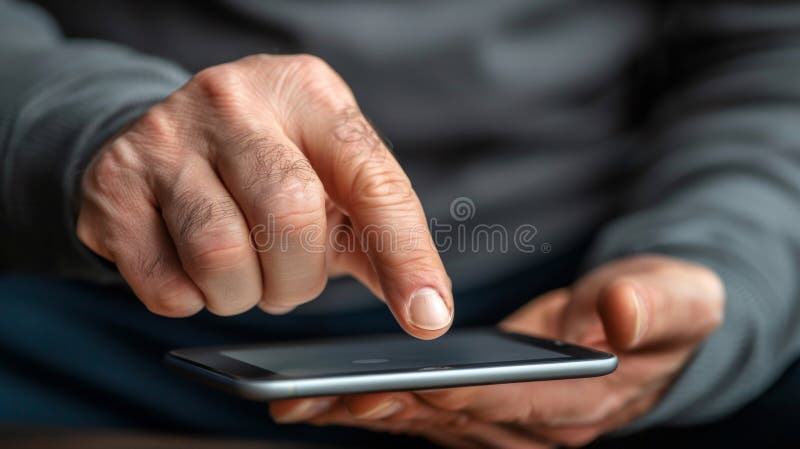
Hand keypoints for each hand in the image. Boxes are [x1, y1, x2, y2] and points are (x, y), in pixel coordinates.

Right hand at [77, 54, 451, 337]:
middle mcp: (233, 100)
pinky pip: (168, 286)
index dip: (406, 253)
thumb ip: (381, 236)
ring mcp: (165, 138)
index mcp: (307, 92)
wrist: (168, 138)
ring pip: (221, 257)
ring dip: (245, 294)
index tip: (427, 316)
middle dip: (300, 278)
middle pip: (289, 217)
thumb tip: (426, 311)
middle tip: (290, 276)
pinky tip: (195, 269)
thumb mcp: (332, 180)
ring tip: (245, 272)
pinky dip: (194, 300)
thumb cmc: (272, 166)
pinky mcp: (114, 186)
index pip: (370, 177)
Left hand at [270, 255, 723, 447]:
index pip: (514, 404)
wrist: (647, 324)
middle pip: (453, 422)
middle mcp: (535, 426)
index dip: (465, 396)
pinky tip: (327, 390)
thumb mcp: (676, 297)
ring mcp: (502, 422)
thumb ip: (654, 306)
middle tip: (321, 396)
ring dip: (364, 410)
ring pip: (427, 423)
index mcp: (582, 402)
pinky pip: (422, 411)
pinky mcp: (478, 408)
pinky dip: (376, 401)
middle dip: (388, 409)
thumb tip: (619, 315)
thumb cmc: (661, 308)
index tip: (412, 386)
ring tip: (299, 395)